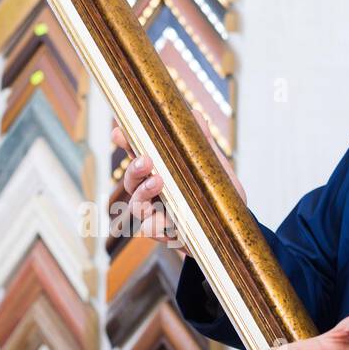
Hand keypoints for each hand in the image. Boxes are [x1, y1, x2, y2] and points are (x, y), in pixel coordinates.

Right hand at [112, 109, 245, 259]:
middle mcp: (152, 191)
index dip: (125, 142)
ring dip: (143, 192)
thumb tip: (196, 115)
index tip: (119, 132)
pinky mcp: (161, 234)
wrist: (228, 229)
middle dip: (134, 168)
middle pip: (131, 179)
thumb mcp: (213, 166)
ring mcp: (154, 213)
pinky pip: (150, 229)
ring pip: (136, 204)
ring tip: (158, 183)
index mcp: (161, 170)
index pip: (138, 153)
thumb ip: (202, 142)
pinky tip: (165, 221)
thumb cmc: (215, 195)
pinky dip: (156, 224)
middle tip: (145, 160)